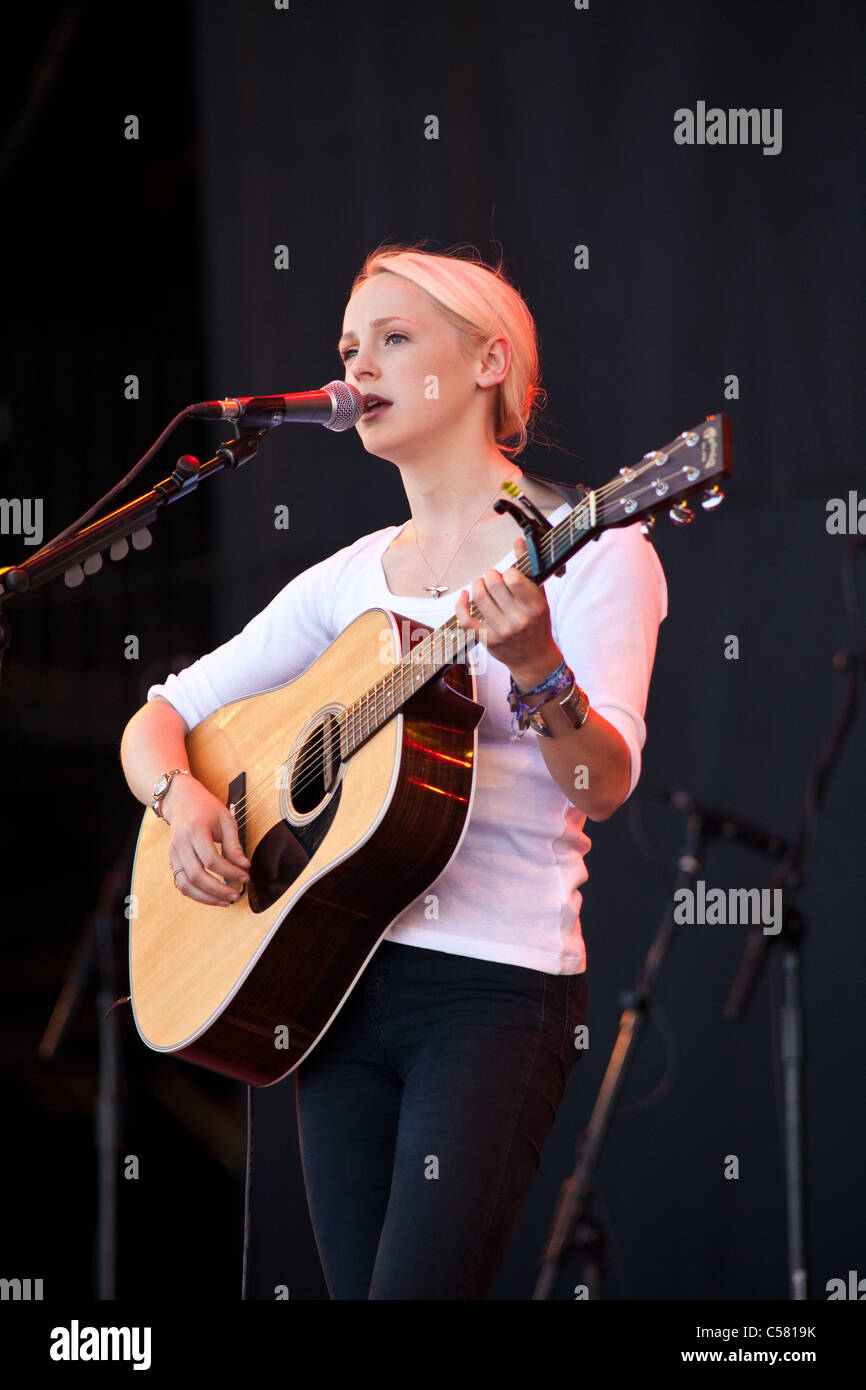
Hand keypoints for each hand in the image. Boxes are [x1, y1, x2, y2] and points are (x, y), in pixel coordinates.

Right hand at [163, 775, 250, 906]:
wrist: (180, 800)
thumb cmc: (205, 808)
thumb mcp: (225, 819)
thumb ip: (233, 844)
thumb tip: (244, 866)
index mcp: (195, 830)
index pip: (211, 859)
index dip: (230, 871)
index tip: (245, 876)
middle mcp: (180, 844)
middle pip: (197, 875)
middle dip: (218, 890)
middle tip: (236, 895)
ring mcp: (173, 854)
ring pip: (186, 884)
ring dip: (207, 897)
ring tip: (226, 901)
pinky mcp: (172, 861)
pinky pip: (181, 883)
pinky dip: (196, 894)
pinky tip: (212, 897)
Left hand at [454, 535, 561, 686]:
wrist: (533, 658)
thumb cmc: (537, 623)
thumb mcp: (540, 597)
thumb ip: (529, 569)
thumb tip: (519, 540)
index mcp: (535, 606)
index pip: (514, 578)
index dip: (508, 572)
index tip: (509, 575)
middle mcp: (518, 619)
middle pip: (493, 584)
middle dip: (490, 575)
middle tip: (492, 577)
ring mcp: (501, 631)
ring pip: (479, 597)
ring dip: (477, 584)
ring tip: (481, 584)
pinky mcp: (486, 639)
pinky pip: (465, 618)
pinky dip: (460, 604)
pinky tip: (464, 595)